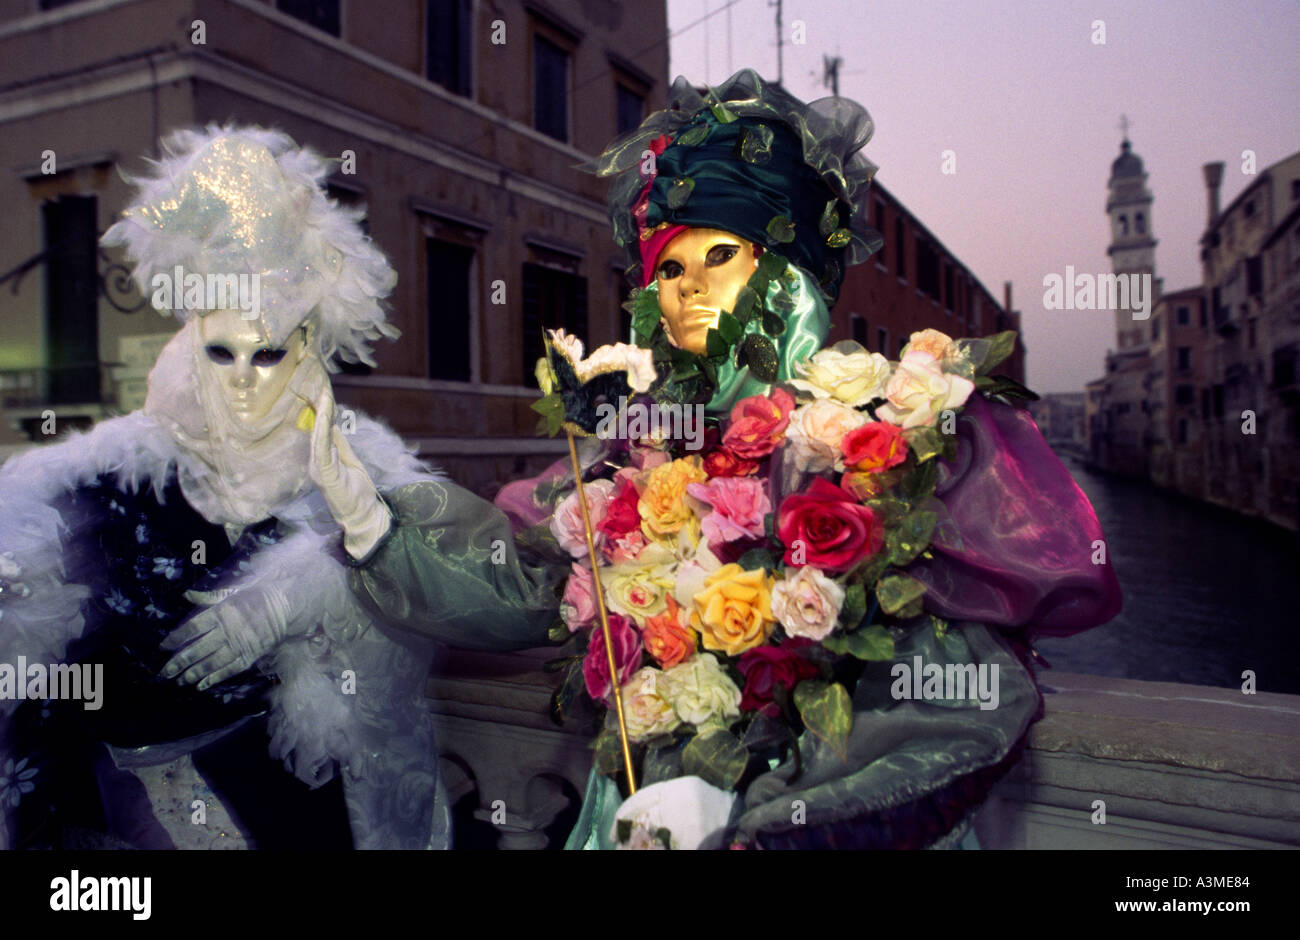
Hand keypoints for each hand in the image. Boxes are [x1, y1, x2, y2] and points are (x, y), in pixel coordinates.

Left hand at [160, 585, 293, 689]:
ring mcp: (238, 645)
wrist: (286, 607)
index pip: (191, 628)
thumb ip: (208, 597)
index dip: (176, 639)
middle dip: (178, 662)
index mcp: (220, 612)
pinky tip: (201, 685)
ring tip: (180, 680)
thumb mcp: (231, 592)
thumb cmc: (257, 597)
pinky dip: (214, 678)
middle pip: (197, 649)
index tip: (164, 647)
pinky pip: (229, 670)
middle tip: (164, 673)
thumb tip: (187, 595)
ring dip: (193, 673)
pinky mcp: (249, 656)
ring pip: (210, 663)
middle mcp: (226, 631)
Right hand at [308, 389, 391, 558]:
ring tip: (323, 394)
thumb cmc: (356, 491)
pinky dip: (323, 431)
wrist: (361, 515)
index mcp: (322, 458)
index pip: (319, 429)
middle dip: (317, 406)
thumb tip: (333, 424)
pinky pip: (323, 448)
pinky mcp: (324, 474)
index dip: (320, 409)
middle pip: (315, 428)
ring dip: (321, 414)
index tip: (320, 388)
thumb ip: (339, 444)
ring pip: (318, 435)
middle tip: (318, 383)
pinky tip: (325, 417)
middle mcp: (316, 461)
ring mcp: (318, 468)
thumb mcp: (349, 461)